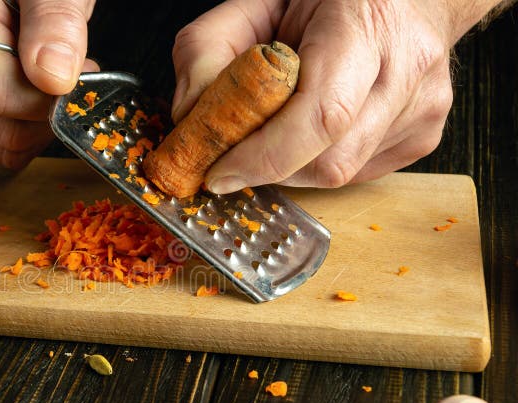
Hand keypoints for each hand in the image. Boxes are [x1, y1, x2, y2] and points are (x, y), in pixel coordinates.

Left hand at [170, 0, 499, 189]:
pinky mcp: (423, 137)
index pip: (321, 114)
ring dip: (291, 167)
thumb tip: (190, 116)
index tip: (219, 172)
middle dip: (268, 169)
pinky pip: (357, 173)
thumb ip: (207, 49)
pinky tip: (312, 130)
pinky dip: (318, 162)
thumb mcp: (256, 2)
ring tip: (275, 130)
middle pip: (330, 159)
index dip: (264, 156)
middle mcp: (407, 67)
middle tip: (232, 159)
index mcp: (366, 23)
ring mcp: (423, 107)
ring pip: (341, 174)